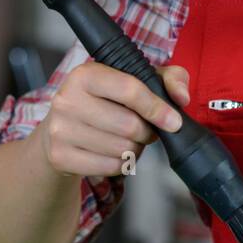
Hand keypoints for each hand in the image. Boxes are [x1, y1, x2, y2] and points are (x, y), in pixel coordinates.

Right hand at [37, 63, 187, 178]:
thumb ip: (168, 79)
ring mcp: (60, 129)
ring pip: (122, 149)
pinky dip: (121, 164)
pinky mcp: (60, 156)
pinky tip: (113, 152)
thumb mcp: (134, 80)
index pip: (131, 90)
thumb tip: (181, 97)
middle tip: (143, 130)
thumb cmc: (104, 101)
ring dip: (135, 149)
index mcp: (85, 74)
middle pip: (129, 126)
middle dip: (146, 132)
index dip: (157, 108)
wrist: (60, 128)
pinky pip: (110, 167)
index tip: (173, 121)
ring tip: (125, 139)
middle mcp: (67, 99)